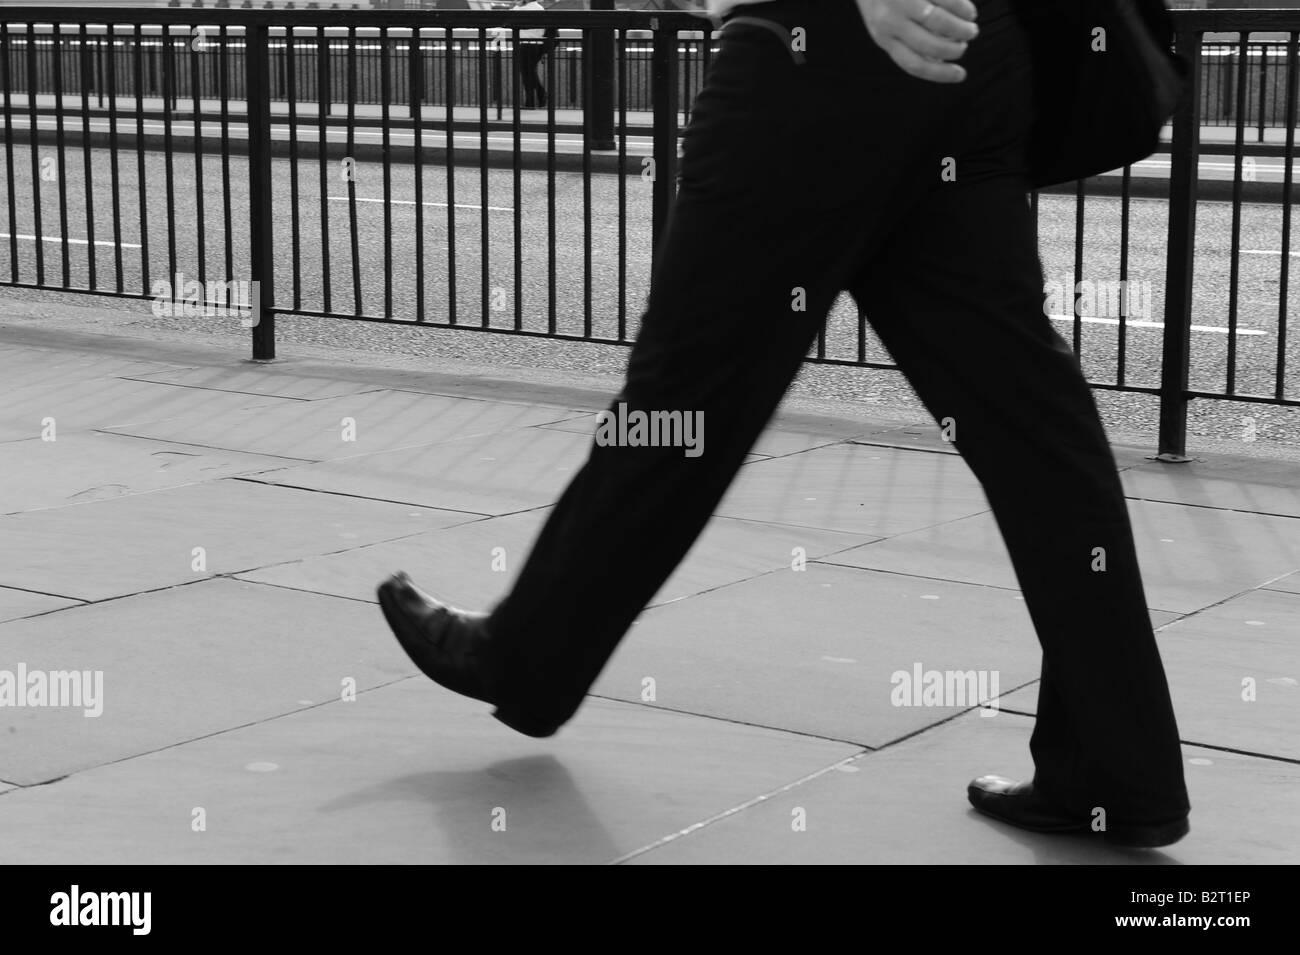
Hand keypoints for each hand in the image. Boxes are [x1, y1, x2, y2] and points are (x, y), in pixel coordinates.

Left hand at [855, 0, 980, 83]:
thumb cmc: (883, 0)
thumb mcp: (885, 24)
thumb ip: (906, 41)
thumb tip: (939, 62)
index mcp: (884, 37)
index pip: (914, 64)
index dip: (940, 73)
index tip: (961, 75)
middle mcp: (891, 22)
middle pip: (930, 45)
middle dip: (954, 50)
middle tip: (965, 44)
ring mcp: (903, 2)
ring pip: (939, 22)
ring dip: (961, 29)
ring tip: (971, 28)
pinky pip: (945, 0)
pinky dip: (962, 8)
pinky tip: (969, 12)